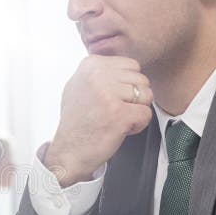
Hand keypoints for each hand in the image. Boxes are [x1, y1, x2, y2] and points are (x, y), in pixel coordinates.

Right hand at [45, 55, 152, 186]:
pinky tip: (119, 129)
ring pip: (146, 96)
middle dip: (133, 98)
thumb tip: (122, 63)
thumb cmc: (76, 122)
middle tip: (112, 111)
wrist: (68, 151)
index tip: (107, 99)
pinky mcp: (119, 114)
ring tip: (115, 119)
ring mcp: (108, 94)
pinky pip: (146, 114)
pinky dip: (137, 125)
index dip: (125, 85)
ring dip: (135, 111)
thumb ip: (99, 71)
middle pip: (141, 79)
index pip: (131, 65)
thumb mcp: (79, 85)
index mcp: (90, 65)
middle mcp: (98, 76)